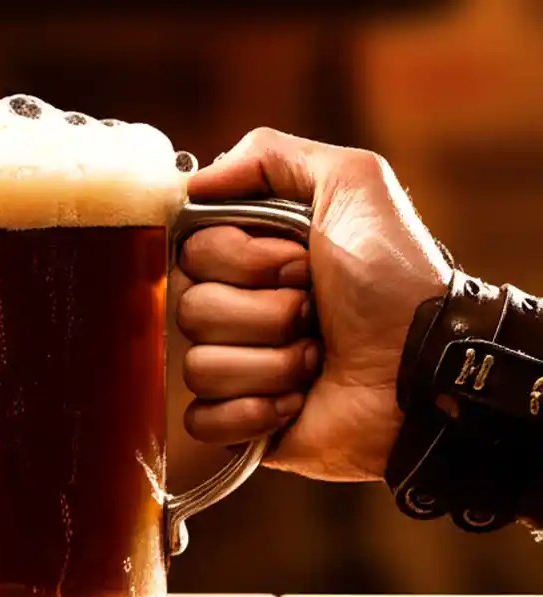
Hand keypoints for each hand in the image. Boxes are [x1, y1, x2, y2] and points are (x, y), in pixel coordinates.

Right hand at [176, 128, 452, 481]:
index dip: (241, 259)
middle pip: (189, 309)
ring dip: (271, 363)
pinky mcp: (242, 423)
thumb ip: (271, 155)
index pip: (192, 251)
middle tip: (315, 313)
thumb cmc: (394, 278)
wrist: (425, 367)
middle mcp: (239, 310)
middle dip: (263, 313)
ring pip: (198, 366)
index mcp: (252, 258)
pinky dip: (253, 411)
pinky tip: (297, 403)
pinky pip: (202, 419)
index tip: (300, 261)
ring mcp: (239, 369)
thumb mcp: (353, 182)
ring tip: (317, 359)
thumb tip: (193, 180)